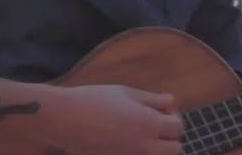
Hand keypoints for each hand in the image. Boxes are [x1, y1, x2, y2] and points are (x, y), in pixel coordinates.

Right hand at [44, 83, 182, 154]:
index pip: (178, 128)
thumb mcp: (126, 93)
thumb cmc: (94, 100)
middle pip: (174, 150)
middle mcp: (143, 146)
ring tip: (142, 137)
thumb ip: (153, 100)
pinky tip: (126, 144)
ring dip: (156, 150)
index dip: (173, 118)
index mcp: (149, 124)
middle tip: (156, 128)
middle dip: (170, 139)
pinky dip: (138, 153)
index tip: (163, 112)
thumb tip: (172, 103)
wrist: (63, 120)